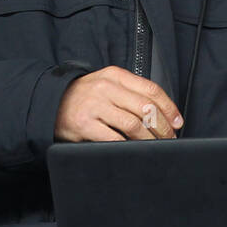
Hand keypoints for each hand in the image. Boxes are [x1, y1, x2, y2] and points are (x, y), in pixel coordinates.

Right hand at [54, 66, 183, 141]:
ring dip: (149, 138)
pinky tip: (134, 150)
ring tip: (155, 145)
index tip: (177, 121)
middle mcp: (105, 88)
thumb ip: (130, 92)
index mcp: (115, 75)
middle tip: (170, 137)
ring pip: (134, 124)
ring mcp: (94, 106)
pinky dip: (128, 147)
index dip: (169, 107)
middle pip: (146, 107)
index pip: (151, 89)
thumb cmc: (83, 97)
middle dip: (163, 126)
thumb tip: (161, 112)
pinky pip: (114, 139)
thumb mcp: (106, 84)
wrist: (49, 103)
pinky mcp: (85, 124)